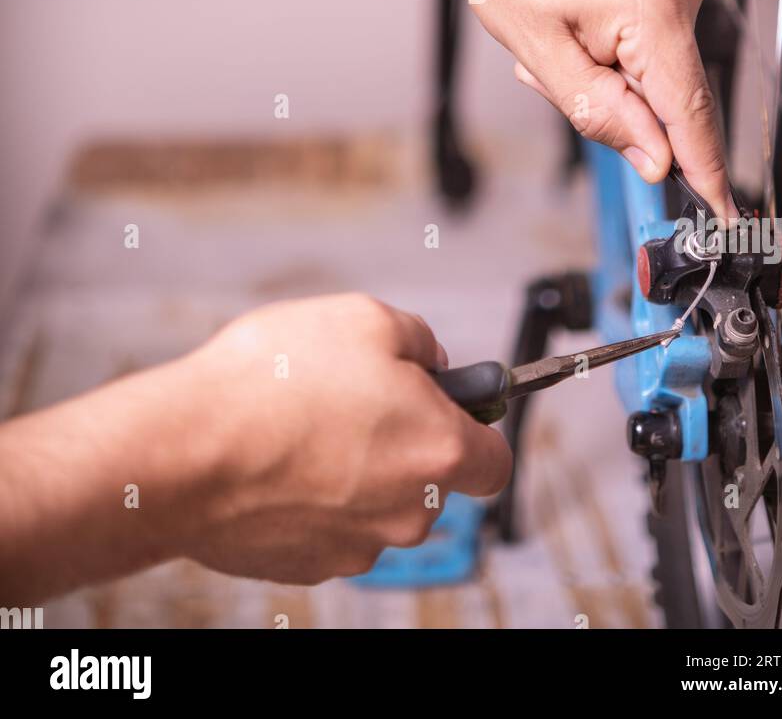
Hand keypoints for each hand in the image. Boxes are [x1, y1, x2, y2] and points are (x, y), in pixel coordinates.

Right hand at [0, 294, 510, 599]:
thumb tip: (430, 363)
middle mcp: (408, 512)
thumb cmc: (275, 381)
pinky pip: (326, 524)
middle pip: (430, 479)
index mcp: (438, 451)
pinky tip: (274, 457)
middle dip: (403, 438)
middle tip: (355, 394)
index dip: (477, 424)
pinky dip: (310, 495)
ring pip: (375, 501)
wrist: (186, 453)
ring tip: (300, 421)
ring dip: (353, 466)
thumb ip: (419, 340)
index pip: (494, 460)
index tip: (451, 402)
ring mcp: (355, 546)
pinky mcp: (304, 565)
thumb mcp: (365, 318)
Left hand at [295, 0, 734, 216]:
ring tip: (552, 36)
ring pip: (655, 64)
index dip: (703, 169)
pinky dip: (610, 45)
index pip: (690, 108)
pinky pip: (651, 34)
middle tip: (554, 72)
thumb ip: (603, 114)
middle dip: (616, 101)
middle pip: (669, 89)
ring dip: (605, 71)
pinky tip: (568, 20)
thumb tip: (657, 160)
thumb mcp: (541, 55)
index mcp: (653, 2)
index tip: (721, 214)